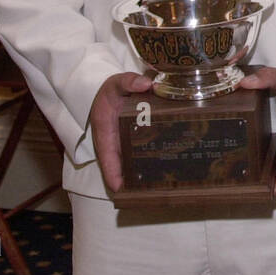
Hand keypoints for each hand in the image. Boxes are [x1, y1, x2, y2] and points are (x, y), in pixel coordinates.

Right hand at [89, 71, 152, 192]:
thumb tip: (146, 84)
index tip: (118, 188)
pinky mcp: (138, 141)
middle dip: (130, 179)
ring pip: (134, 161)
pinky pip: (144, 153)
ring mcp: (127, 144)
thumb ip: (128, 82)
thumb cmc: (111, 90)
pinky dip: (152, 160)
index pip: (107, 156)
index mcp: (106, 132)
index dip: (112, 172)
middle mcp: (116, 142)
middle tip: (144, 192)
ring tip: (159, 186)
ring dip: (143, 173)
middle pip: (122, 165)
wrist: (114, 90)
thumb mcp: (116, 83)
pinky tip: (168, 166)